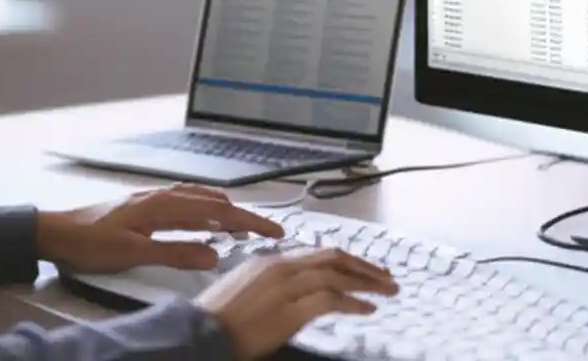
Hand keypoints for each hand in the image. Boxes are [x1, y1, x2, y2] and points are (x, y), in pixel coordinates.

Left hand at [36, 184, 283, 272]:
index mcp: (163, 204)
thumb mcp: (134, 253)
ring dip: (224, 210)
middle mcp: (162, 196)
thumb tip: (213, 255)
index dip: (249, 221)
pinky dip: (204, 209)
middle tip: (266, 231)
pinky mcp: (144, 207)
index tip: (273, 230)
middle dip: (243, 215)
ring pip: (200, 199)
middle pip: (214, 201)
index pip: (218, 212)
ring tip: (241, 224)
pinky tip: (203, 218)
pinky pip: (185, 203)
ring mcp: (153, 199)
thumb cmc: (89, 242)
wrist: (55, 232)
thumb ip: (175, 253)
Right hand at [196, 248, 398, 360]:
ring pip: (337, 276)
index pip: (319, 255)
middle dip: (364, 267)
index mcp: (271, 261)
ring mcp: (287, 287)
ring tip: (387, 290)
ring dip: (367, 282)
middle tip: (386, 277)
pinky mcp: (290, 310)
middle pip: (334, 258)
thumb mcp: (246, 289)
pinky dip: (353, 303)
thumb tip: (298, 288)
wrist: (200, 332)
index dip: (347, 261)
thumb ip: (273, 283)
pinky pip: (331, 301)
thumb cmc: (217, 318)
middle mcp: (281, 267)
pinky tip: (368, 309)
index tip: (365, 270)